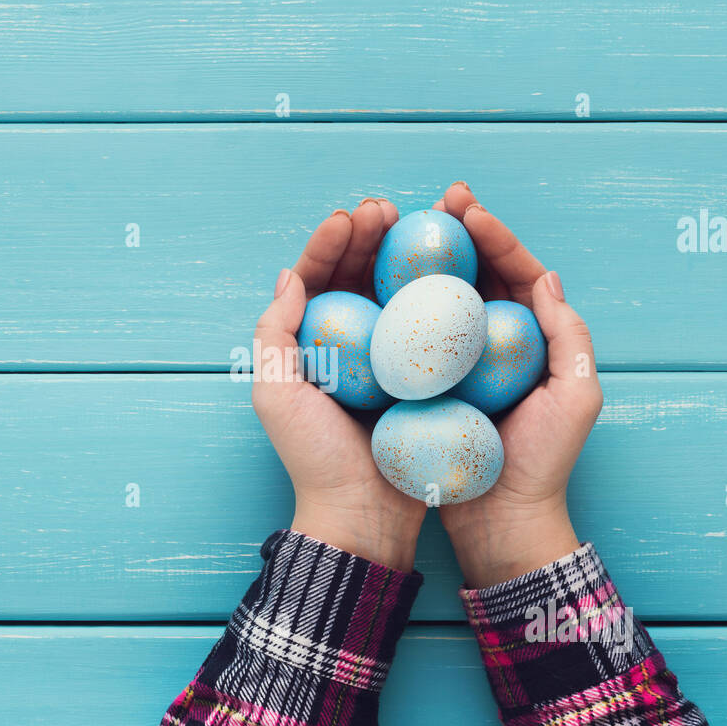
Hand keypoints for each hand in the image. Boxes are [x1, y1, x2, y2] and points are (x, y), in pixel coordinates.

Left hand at [252, 199, 425, 571]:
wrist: (363, 515)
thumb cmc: (314, 457)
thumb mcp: (277, 394)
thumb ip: (275, 333)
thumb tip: (290, 275)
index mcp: (308, 347)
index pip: (316, 281)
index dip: (329, 244)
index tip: (349, 217)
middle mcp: (345, 349)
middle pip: (356, 279)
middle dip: (369, 238)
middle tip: (386, 210)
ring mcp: (384, 364)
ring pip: (393, 295)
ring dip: (402, 258)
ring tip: (416, 226)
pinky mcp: (419, 380)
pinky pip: (427, 329)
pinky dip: (435, 297)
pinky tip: (451, 273)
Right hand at [434, 182, 603, 587]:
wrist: (501, 522)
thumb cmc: (542, 462)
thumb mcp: (575, 397)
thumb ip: (569, 336)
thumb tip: (547, 278)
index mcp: (534, 338)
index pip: (516, 272)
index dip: (493, 235)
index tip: (466, 209)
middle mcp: (495, 344)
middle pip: (475, 275)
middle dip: (455, 233)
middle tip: (435, 201)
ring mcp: (460, 364)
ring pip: (440, 298)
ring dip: (422, 260)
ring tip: (399, 228)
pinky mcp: (428, 385)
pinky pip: (411, 335)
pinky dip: (397, 306)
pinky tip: (374, 284)